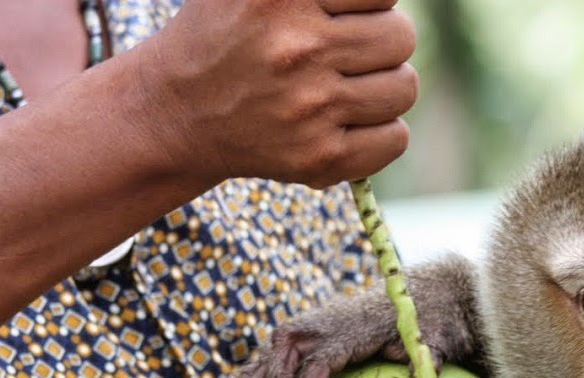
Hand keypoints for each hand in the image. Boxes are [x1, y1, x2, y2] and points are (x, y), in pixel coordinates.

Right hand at [141, 0, 418, 186]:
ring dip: (385, 85)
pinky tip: (349, 122)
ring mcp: (311, 107)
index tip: (347, 16)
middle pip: (401, 37)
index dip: (372, 4)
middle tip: (349, 51)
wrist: (179, 113)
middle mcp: (297, 49)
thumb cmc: (228, 35)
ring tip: (349, 85)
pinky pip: (396, 138)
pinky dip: (382, 131)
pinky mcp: (321, 155)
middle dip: (383, 41)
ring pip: (405, 88)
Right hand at [222, 255, 480, 377]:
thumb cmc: (429, 319)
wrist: (418, 292)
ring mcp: (313, 329)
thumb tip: (430, 365)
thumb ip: (432, 350)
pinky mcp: (307, 336)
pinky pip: (271, 359)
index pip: (323, 355)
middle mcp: (328, 324)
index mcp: (356, 326)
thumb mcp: (438, 333)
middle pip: (286, 353)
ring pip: (271, 357)